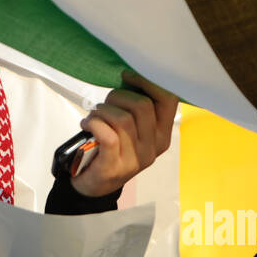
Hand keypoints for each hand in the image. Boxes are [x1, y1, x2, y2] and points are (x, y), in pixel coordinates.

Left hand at [70, 70, 177, 197]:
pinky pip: (108, 135)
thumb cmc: (111, 146)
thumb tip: (130, 73)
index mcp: (162, 134)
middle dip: (118, 96)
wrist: (94, 184)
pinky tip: (87, 124)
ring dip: (102, 111)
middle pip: (142, 105)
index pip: (168, 100)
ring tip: (94, 116)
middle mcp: (154, 147)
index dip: (148, 82)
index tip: (127, 75)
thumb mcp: (130, 126)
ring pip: (123, 119)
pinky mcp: (115, 166)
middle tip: (104, 104)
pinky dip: (94, 123)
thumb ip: (134, 104)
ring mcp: (136, 159)